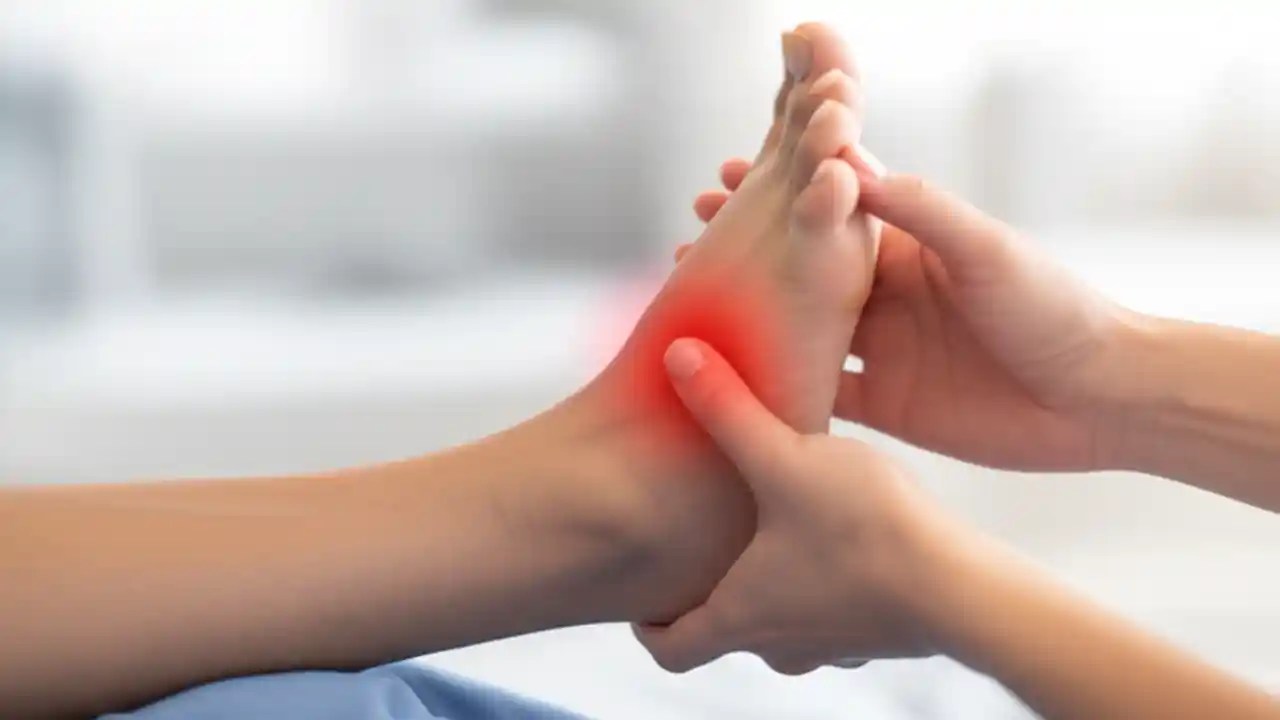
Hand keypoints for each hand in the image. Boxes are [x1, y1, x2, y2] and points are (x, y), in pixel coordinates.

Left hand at [634, 338, 962, 673]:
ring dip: (772, 590)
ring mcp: (833, 644)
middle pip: (726, 634)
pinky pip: (834, 614)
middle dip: (711, 595)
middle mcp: (781, 643)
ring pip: (784, 626)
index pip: (671, 649)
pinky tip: (837, 536)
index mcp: (740, 615)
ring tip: (771, 536)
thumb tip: (676, 355)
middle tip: (702, 551)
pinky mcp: (878, 630)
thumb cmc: (865, 532)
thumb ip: (728, 408)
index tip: (644, 600)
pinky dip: (822, 585)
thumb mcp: (786, 459)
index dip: (648, 626)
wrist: (963, 587)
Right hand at [684, 158, 1139, 470]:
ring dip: (753, 319)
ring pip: (800, 331)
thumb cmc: (1055, 309)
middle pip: (801, 271)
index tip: (724, 179)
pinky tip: (731, 379)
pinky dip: (777, 384)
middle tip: (690, 238)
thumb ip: (921, 211)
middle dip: (749, 253)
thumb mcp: (987, 248)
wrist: (1100, 400)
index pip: (828, 215)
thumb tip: (848, 168)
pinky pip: (819, 393)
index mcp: (909, 249)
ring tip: (695, 304)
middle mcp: (888, 297)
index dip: (778, 197)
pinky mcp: (887, 404)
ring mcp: (883, 352)